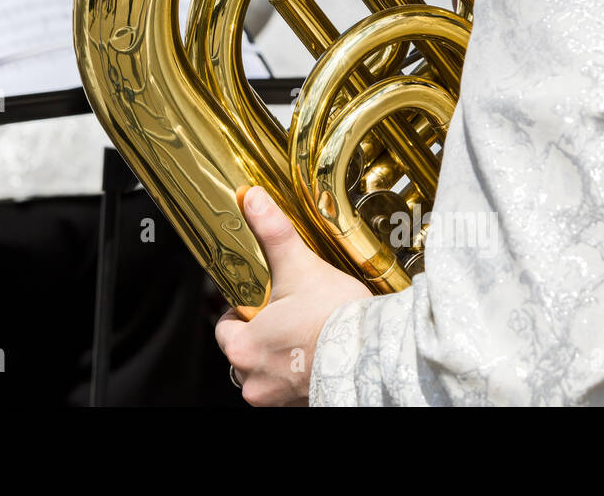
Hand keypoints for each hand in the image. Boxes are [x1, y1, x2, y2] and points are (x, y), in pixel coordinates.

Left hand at [215, 185, 370, 405]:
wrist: (379, 354)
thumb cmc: (336, 319)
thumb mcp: (299, 267)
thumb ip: (272, 233)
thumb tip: (253, 199)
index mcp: (243, 350)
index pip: (224, 330)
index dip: (240, 310)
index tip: (259, 299)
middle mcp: (256, 382)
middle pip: (246, 353)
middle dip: (263, 334)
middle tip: (288, 313)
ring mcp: (281, 399)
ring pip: (269, 372)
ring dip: (282, 355)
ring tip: (307, 332)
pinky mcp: (307, 405)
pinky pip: (293, 386)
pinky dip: (302, 371)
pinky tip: (321, 351)